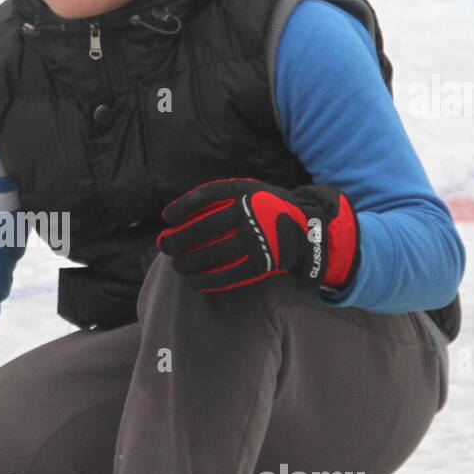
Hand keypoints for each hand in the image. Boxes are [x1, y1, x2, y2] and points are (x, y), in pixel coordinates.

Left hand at [156, 178, 359, 293]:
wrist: (307, 228)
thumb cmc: (264, 208)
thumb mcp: (247, 191)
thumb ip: (216, 198)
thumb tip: (173, 217)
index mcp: (244, 192)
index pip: (204, 197)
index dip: (181, 208)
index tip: (166, 219)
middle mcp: (249, 214)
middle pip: (201, 230)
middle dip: (177, 241)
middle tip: (165, 247)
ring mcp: (256, 240)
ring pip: (210, 255)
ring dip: (187, 263)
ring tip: (178, 266)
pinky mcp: (262, 263)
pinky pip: (227, 275)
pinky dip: (206, 280)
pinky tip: (194, 282)